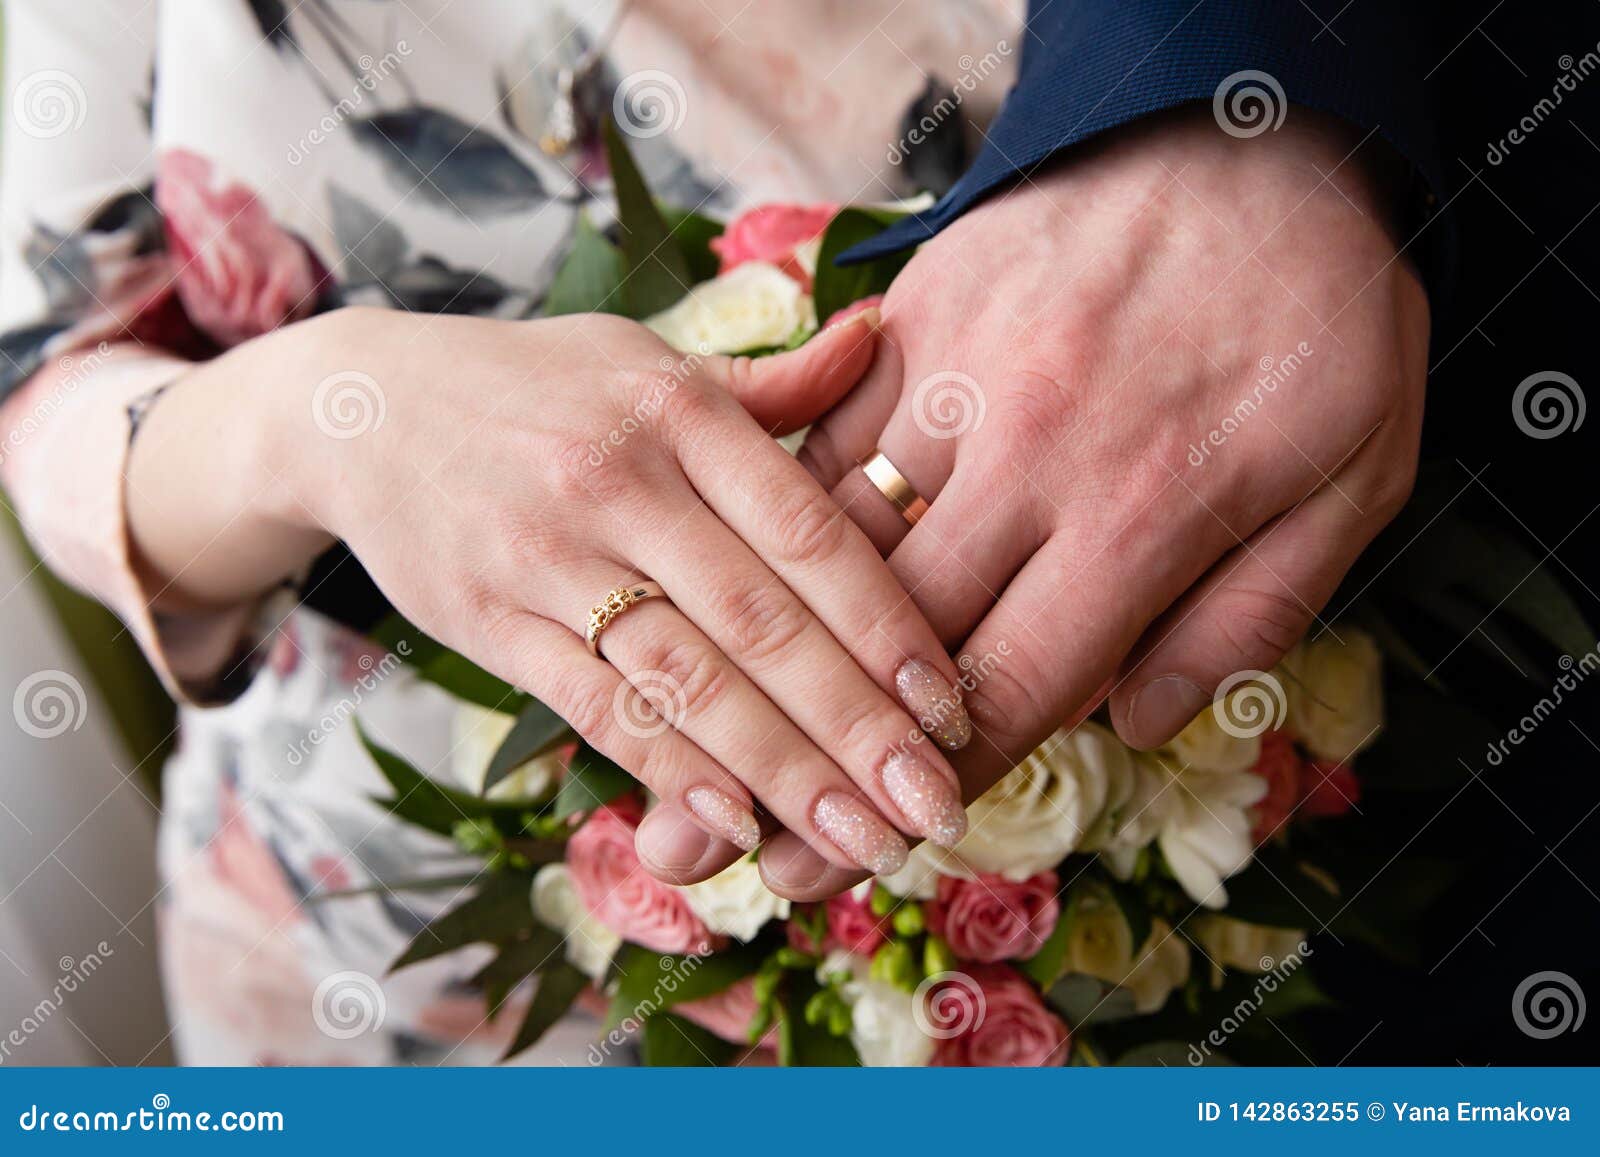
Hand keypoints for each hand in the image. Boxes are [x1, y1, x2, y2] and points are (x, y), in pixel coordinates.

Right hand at [128, 307, 974, 875]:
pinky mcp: (490, 623)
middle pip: (759, 621)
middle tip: (933, 803)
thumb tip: (877, 335)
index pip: (805, 531)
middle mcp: (620, 485)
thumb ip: (770, 380)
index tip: (950, 701)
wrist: (360, 410)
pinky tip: (733, 824)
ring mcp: (548, 559)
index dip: (885, 623)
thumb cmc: (535, 385)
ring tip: (860, 841)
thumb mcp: (647, 359)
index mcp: (678, 413)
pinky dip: (665, 767)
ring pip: (685, 679)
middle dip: (856, 725)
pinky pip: (592, 707)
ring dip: (780, 771)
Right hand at [716, 106, 1427, 897]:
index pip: (1014, 682)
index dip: (943, 778)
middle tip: (780, 833)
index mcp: (1141, 508)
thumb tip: (1129, 722)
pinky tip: (757, 577)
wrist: (1252, 127)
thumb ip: (1246, 617)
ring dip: (790, 644)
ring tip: (741, 737)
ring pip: (835, 541)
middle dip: (837, 750)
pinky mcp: (910, 317)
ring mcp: (952, 377)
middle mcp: (1025, 452)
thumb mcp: (1353, 479)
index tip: (886, 837)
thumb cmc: (1316, 311)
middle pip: (899, 635)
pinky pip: (823, 436)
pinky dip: (791, 516)